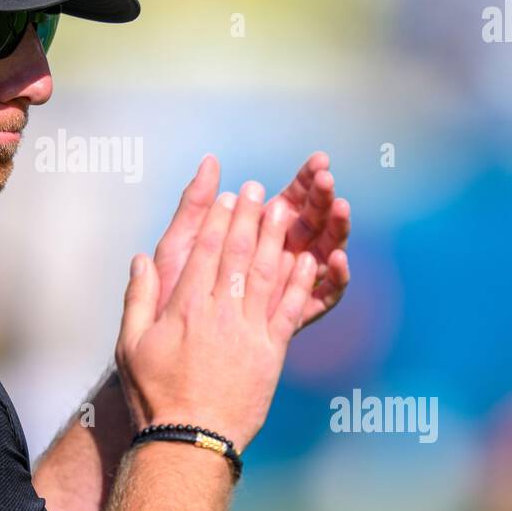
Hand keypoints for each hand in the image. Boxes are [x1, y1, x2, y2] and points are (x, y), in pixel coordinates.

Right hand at [115, 183, 318, 451]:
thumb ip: (137, 298)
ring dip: (275, 239)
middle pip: (237, 253)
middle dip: (248, 217)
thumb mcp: (131, 344)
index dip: (217, 220)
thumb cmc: (154, 394)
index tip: (226, 195)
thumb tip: (139, 259)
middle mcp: (219, 312)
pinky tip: (307, 260)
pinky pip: (287, 309)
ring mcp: (248, 331)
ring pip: (265, 274)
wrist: (189, 439)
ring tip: (284, 210)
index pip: (205, 252)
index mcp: (185, 307)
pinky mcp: (271, 352)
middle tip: (257, 189)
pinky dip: (298, 283)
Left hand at [151, 153, 350, 335]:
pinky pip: (322, 297)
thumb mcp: (179, 244)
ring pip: (322, 254)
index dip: (306, 181)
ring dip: (335, 231)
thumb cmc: (171, 295)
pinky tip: (338, 259)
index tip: (321, 160)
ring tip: (341, 209)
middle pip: (311, 224)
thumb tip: (209, 162)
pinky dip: (334, 278)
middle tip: (331, 179)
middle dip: (323, 199)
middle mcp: (276, 258)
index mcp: (254, 236)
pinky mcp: (293, 317)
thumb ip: (195, 205)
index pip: (289, 201)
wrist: (171, 349)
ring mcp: (287, 287)